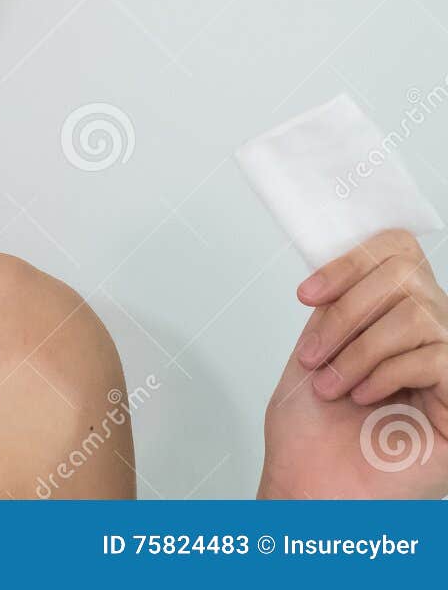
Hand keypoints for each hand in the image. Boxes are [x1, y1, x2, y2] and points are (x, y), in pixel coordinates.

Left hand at [259, 228, 447, 498]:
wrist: (308, 487)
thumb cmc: (308, 433)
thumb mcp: (315, 346)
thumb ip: (339, 302)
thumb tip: (349, 260)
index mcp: (393, 321)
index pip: (398, 254)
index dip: (353, 262)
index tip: (306, 294)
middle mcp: (429, 339)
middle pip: (407, 275)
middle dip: (347, 311)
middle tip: (315, 355)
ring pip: (418, 314)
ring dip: (359, 348)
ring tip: (332, 384)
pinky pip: (436, 356)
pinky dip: (387, 371)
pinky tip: (363, 397)